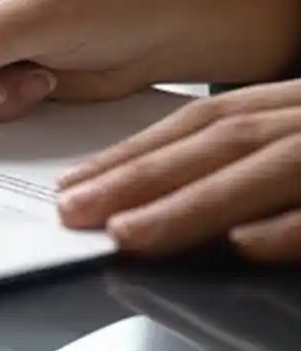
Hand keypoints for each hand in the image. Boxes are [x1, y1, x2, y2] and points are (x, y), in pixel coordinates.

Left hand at [57, 78, 300, 261]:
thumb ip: (253, 159)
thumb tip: (169, 194)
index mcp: (298, 106)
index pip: (205, 123)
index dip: (136, 151)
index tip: (74, 182)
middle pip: (220, 142)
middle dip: (139, 178)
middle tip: (72, 212)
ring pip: (269, 167)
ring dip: (190, 204)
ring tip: (124, 233)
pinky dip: (287, 227)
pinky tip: (243, 244)